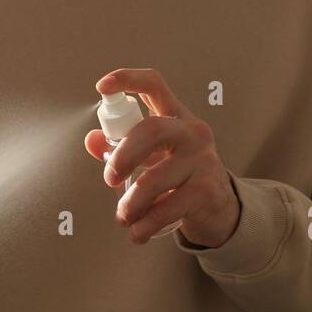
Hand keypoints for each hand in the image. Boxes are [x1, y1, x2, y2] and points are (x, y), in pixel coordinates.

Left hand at [84, 67, 241, 246]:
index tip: (101, 87)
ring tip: (123, 217)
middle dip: (122, 156)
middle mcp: (192, 132)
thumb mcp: (152, 157)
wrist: (219, 208)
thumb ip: (120, 147)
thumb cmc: (179, 176)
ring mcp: (203, 160)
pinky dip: (146, 224)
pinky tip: (138, 232)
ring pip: (155, 179)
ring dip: (131, 204)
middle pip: (151, 130)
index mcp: (175, 116)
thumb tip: (91, 140)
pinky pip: (168, 208)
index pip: (153, 84)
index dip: (126, 79)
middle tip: (110, 179)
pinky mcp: (207, 190)